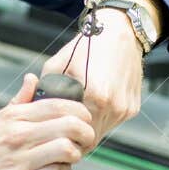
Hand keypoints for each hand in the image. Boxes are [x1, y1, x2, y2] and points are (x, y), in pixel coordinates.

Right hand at [0, 74, 94, 169]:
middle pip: (70, 126)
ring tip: (71, 157)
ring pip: (67, 150)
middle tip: (86, 138)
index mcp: (13, 118)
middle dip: (86, 132)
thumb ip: (17, 102)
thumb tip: (33, 79)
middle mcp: (19, 136)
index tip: (84, 118)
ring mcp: (21, 161)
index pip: (59, 105)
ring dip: (76, 154)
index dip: (80, 111)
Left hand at [41, 9, 143, 145]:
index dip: (62, 134)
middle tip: (62, 130)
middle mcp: (113, 106)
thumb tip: (35, 112)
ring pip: (101, 132)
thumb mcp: (57, 65)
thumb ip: (46, 91)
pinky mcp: (133, 107)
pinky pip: (113, 121)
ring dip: (88, 127)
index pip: (73, 130)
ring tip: (76, 115)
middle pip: (88, 137)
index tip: (53, 133)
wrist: (120, 31)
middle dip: (75, 134)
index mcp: (94, 96)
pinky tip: (93, 104)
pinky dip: (102, 118)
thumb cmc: (86, 45)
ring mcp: (125, 108)